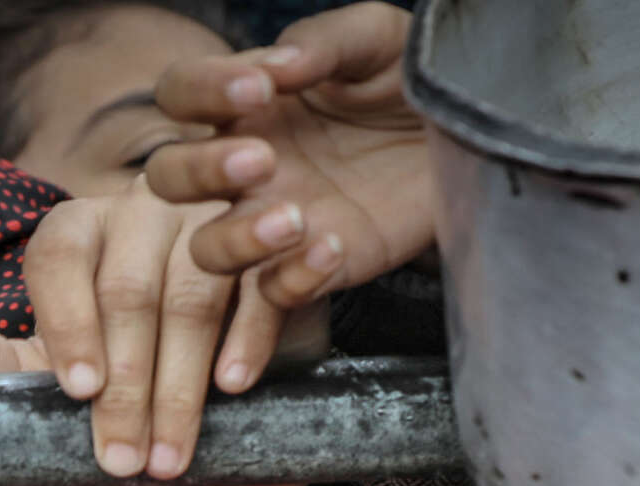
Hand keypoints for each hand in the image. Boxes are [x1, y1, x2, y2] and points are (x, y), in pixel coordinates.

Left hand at [0, 182, 304, 485]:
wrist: (208, 375)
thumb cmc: (108, 367)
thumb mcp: (33, 366)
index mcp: (75, 230)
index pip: (60, 261)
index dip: (69, 327)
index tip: (79, 393)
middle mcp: (143, 208)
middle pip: (132, 289)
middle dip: (130, 388)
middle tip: (131, 465)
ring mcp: (216, 217)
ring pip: (200, 286)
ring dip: (188, 377)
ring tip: (181, 450)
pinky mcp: (281, 244)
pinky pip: (273, 278)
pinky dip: (259, 329)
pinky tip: (242, 383)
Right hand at [142, 3, 432, 321]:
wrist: (469, 130)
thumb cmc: (410, 78)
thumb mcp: (375, 38)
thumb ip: (325, 41)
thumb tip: (281, 65)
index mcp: (246, 104)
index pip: (182, 93)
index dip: (202, 90)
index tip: (258, 87)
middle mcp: (245, 167)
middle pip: (170, 179)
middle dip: (202, 171)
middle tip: (264, 159)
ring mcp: (272, 222)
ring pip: (208, 250)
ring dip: (237, 239)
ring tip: (295, 219)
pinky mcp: (313, 268)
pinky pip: (274, 294)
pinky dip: (294, 280)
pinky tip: (333, 248)